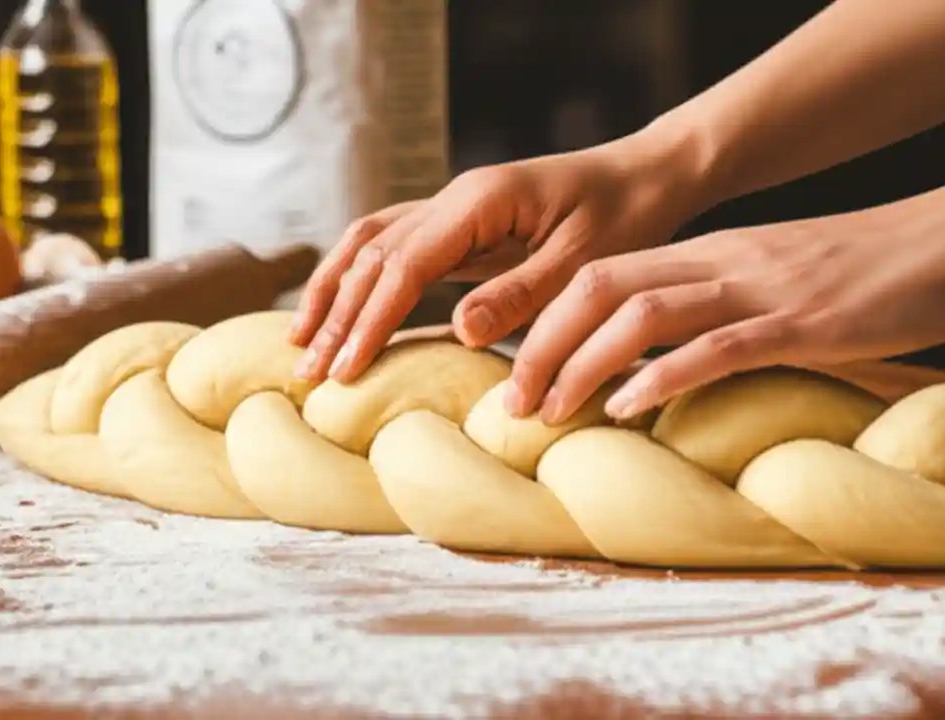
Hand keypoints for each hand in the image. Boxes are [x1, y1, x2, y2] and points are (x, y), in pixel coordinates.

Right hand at [287, 133, 701, 382]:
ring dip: (334, 291)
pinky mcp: (459, 223)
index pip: (404, 264)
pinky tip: (342, 306)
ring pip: (371, 243)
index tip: (345, 370)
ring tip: (300, 341)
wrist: (644, 176)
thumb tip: (456, 332)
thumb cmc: (624, 217)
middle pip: (374, 255)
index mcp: (480, 201)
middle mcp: (455, 197)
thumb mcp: (581, 264)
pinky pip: (393, 244)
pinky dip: (359, 275)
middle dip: (337, 314)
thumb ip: (521, 295)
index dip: (370, 320)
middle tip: (307, 372)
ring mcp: (452, 206)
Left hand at [509, 188, 944, 422]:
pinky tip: (627, 407)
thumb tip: (673, 365)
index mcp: (711, 254)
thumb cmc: (870, 273)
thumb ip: (724, 311)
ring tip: (550, 413)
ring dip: (581, 363)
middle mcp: (721, 261)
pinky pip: (715, 345)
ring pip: (641, 313)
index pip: (601, 276)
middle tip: (513, 405)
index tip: (519, 376)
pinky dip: (660, 375)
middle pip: (598, 288)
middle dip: (542, 345)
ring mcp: (759, 287)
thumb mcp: (778, 282)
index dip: (546, 323)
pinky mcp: (802, 320)